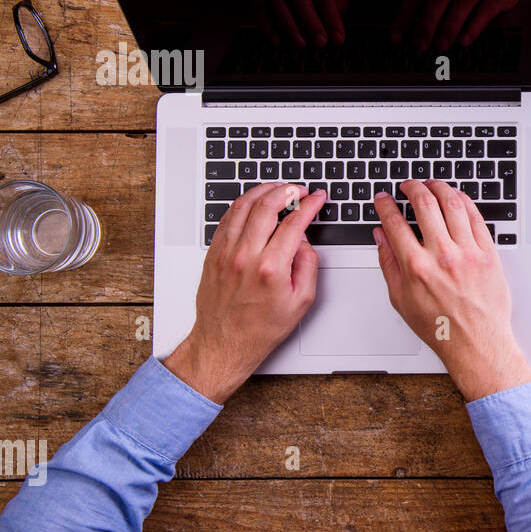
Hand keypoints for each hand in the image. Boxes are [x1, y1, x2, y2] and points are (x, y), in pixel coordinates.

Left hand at [163, 183, 325, 403]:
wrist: (225, 343)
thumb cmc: (261, 328)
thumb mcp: (302, 302)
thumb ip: (308, 265)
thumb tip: (304, 241)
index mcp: (271, 268)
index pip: (294, 223)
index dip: (310, 205)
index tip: (317, 197)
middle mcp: (245, 256)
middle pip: (267, 206)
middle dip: (287, 191)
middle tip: (299, 189)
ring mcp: (225, 253)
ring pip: (243, 207)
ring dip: (262, 191)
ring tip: (277, 188)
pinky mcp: (213, 254)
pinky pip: (227, 218)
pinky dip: (242, 204)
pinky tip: (253, 202)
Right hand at [372, 180, 530, 400]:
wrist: (476, 342)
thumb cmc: (440, 326)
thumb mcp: (401, 299)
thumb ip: (388, 263)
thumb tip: (380, 236)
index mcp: (416, 267)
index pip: (395, 222)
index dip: (385, 205)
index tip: (383, 198)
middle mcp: (442, 255)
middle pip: (424, 204)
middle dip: (412, 187)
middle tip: (408, 185)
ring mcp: (468, 252)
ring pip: (452, 204)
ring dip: (439, 187)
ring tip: (432, 184)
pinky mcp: (488, 253)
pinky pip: (476, 218)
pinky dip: (464, 202)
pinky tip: (456, 198)